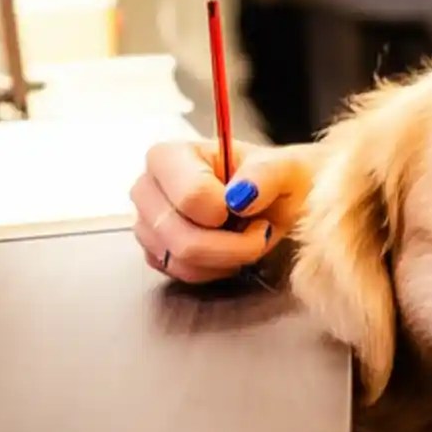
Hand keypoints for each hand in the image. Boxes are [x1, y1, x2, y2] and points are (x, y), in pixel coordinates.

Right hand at [131, 139, 317, 283]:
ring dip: (227, 257)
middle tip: (260, 232)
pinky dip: (215, 269)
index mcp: (169, 156)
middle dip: (232, 245)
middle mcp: (148, 189)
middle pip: (181, 237)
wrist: (274, 200)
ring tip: (247, 236)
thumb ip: (265, 173)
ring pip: (182, 261)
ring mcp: (147, 224)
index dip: (225, 210)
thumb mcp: (284, 167)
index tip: (248, 204)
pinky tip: (230, 249)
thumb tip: (241, 194)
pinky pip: (182, 274)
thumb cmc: (272, 178)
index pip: (190, 196)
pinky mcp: (156, 253)